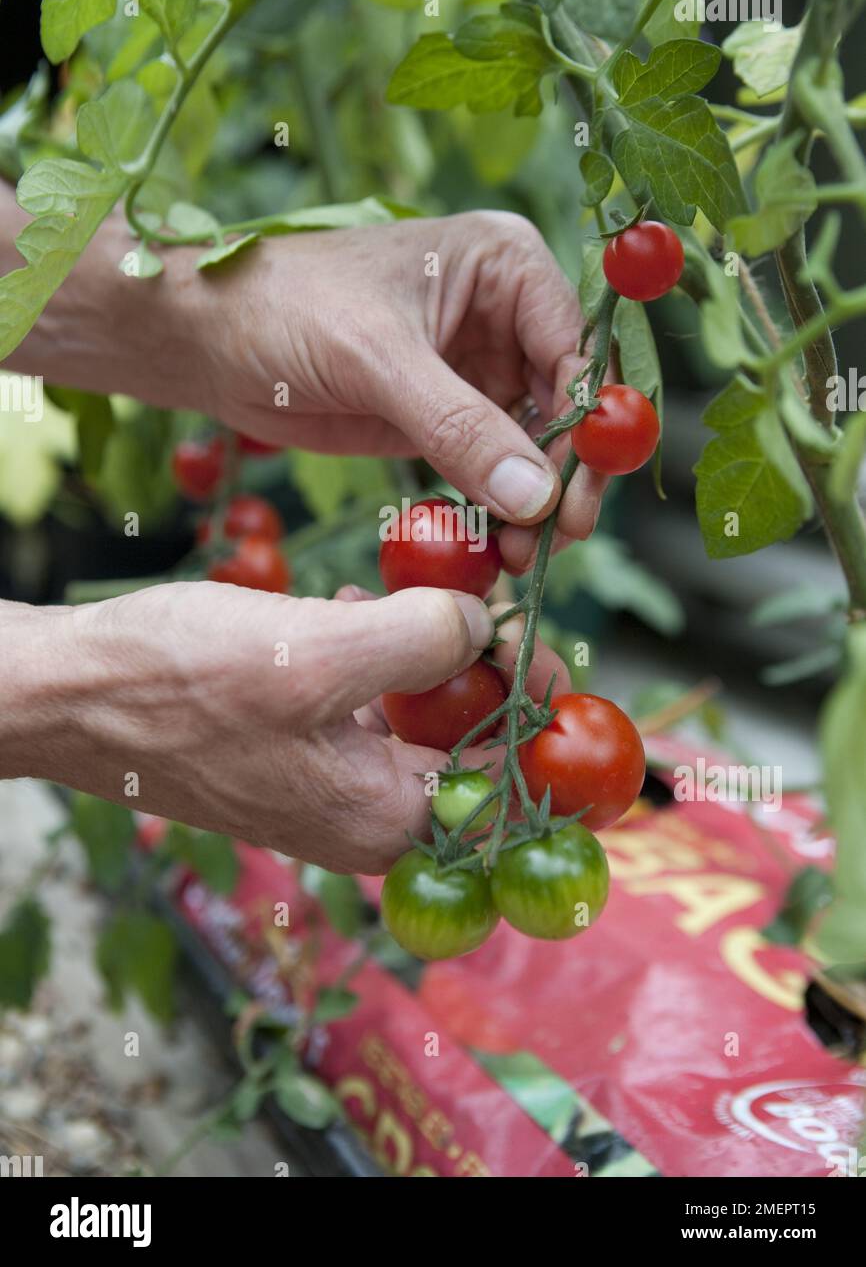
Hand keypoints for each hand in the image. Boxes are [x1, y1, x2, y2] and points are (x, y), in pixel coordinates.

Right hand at [6, 583, 567, 873]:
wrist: (70, 695)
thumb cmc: (180, 684)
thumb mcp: (315, 654)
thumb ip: (420, 642)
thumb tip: (487, 628)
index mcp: (383, 817)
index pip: (507, 794)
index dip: (543, 726)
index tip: (552, 656)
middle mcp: (364, 814)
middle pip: (469, 752)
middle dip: (488, 676)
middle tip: (494, 609)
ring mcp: (327, 780)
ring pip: (417, 720)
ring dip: (430, 656)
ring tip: (432, 595)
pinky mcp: (295, 745)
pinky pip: (363, 704)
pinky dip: (376, 655)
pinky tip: (357, 603)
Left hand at [196, 212, 608, 571]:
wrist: (210, 338)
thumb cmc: (285, 309)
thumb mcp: (376, 360)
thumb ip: (459, 426)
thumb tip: (538, 497)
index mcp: (506, 265)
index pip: (577, 349)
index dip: (588, 425)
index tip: (577, 494)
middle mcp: (507, 314)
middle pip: (571, 403)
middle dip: (568, 473)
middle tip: (558, 538)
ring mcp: (481, 368)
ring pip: (539, 445)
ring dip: (538, 502)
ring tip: (522, 557)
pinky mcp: (449, 416)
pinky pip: (495, 468)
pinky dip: (500, 509)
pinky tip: (496, 547)